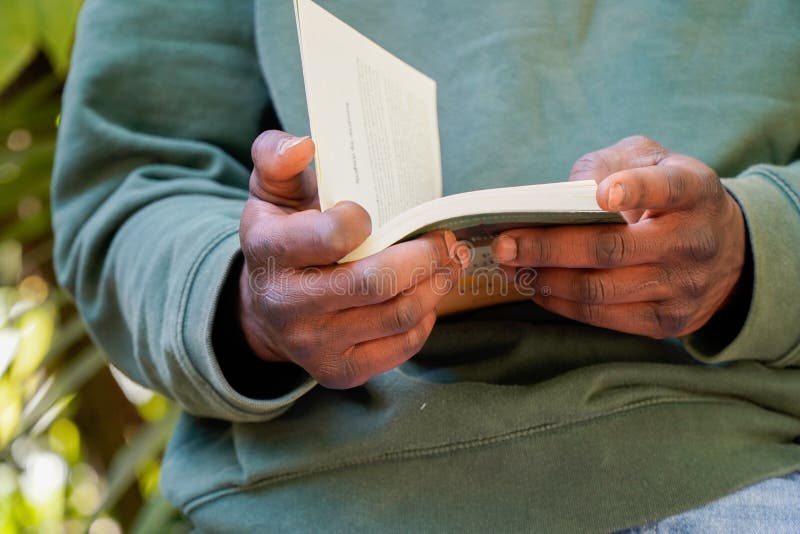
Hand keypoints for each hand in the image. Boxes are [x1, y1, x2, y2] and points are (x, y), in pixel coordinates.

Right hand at [238, 130, 466, 387]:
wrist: (264, 308)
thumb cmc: (281, 237)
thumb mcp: (270, 192)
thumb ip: (277, 157)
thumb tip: (306, 145)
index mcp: (270, 252)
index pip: (330, 236)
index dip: (362, 221)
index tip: (372, 213)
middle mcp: (288, 306)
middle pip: (376, 283)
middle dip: (425, 257)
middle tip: (446, 240)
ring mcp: (313, 345)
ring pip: (396, 316)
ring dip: (435, 286)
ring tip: (448, 264)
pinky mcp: (339, 371)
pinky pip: (399, 347)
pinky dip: (424, 320)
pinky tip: (426, 297)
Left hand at [492, 136, 746, 337]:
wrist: (726, 250)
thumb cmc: (668, 194)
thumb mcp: (650, 160)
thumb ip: (610, 163)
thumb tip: (567, 191)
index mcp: (694, 191)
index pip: (667, 188)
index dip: (634, 190)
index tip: (600, 194)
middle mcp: (694, 241)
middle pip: (612, 249)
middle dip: (550, 247)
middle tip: (505, 243)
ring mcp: (682, 287)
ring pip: (601, 289)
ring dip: (546, 278)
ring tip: (510, 265)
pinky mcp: (667, 322)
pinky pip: (603, 316)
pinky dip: (561, 302)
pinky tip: (536, 286)